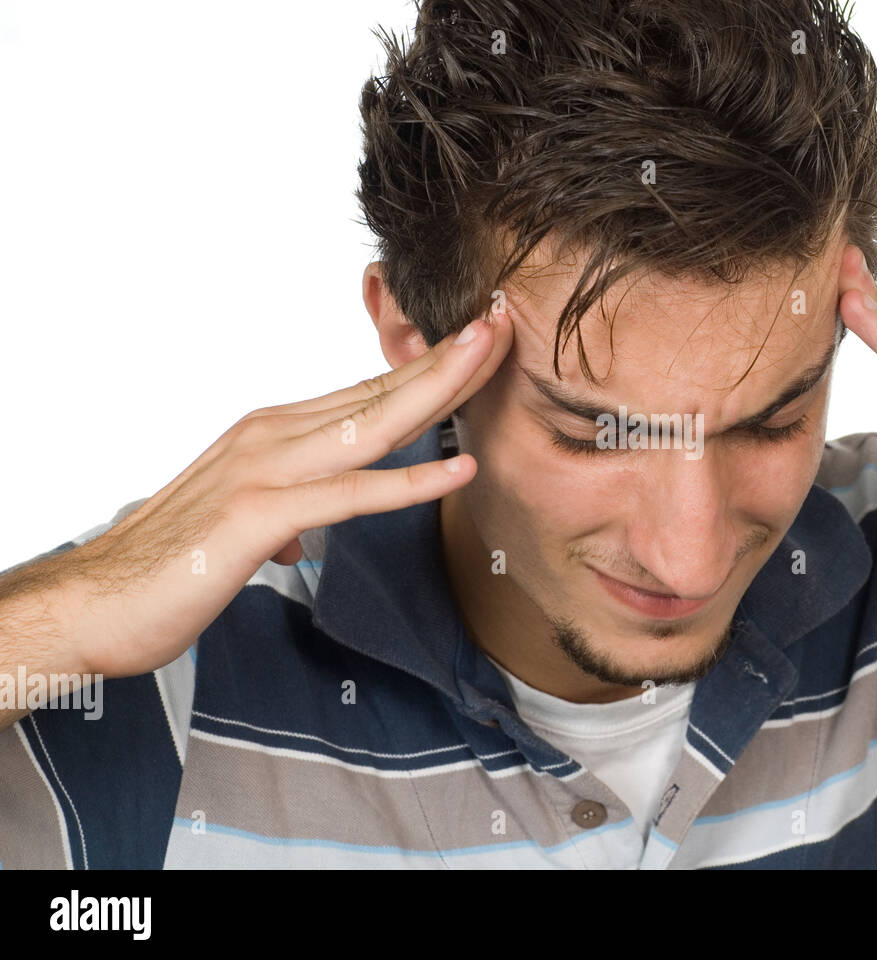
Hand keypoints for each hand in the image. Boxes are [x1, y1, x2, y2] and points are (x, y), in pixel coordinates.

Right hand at [5, 310, 512, 680]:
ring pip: (371, 423)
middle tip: (502, 321)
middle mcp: (272, 436)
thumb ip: (281, 515)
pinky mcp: (259, 514)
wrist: (91, 602)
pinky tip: (459, 467)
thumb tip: (301, 535)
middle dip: (447, 357)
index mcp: (272, 434)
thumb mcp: (240, 527)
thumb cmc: (165, 565)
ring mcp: (265, 470)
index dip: (426, 367)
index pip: (365, 392)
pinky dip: (410, 480)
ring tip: (489, 355)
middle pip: (378, 392)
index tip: (476, 343)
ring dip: (437, 388)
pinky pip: (350, 494)